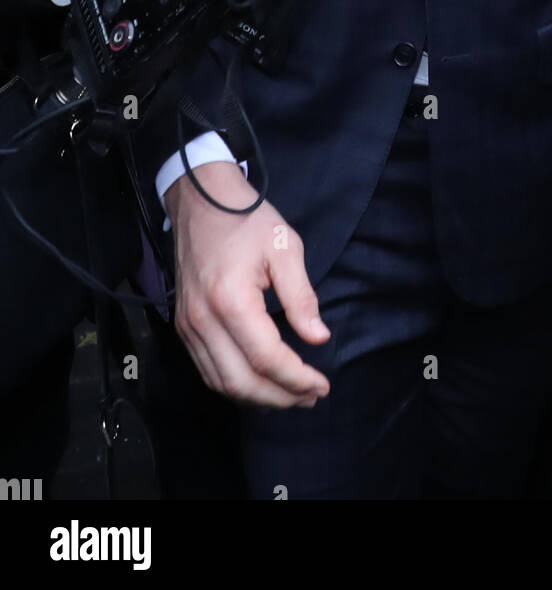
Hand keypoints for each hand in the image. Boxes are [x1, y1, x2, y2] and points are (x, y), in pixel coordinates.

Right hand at [166, 163, 330, 407]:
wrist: (202, 200)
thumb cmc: (246, 219)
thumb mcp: (285, 248)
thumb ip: (302, 297)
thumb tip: (319, 337)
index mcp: (231, 300)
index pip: (267, 358)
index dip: (297, 379)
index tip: (323, 385)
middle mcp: (203, 320)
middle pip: (241, 382)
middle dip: (280, 397)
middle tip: (311, 396)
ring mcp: (188, 325)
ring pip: (221, 383)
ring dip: (258, 397)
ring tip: (291, 394)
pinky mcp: (183, 326)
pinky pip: (207, 370)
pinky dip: (235, 384)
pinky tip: (261, 381)